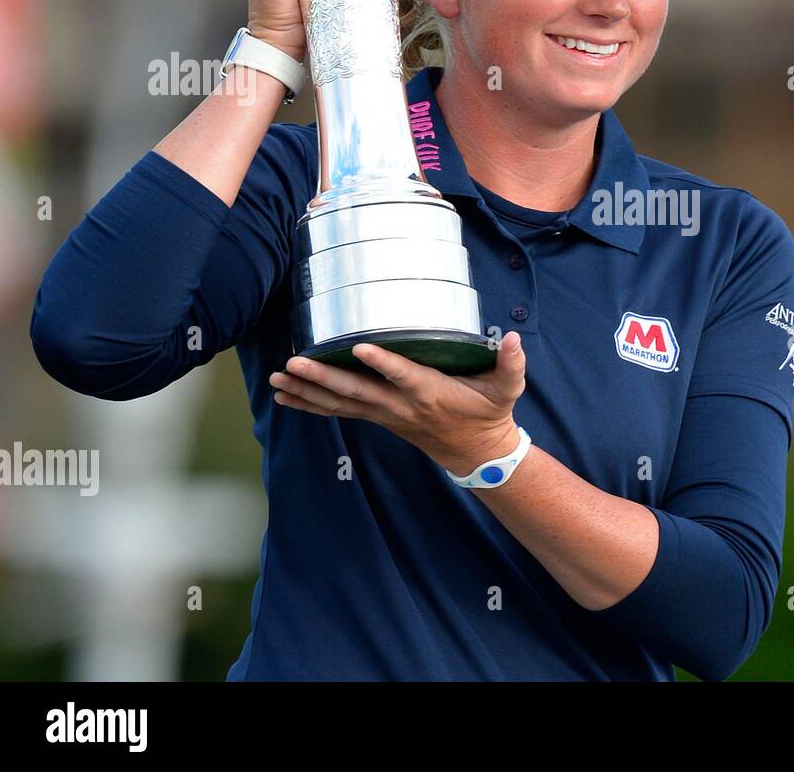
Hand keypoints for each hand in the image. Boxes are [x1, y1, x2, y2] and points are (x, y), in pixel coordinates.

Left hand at [269, 332, 526, 474]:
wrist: (477, 452)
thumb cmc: (489, 413)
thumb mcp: (507, 390)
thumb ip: (512, 364)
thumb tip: (514, 340)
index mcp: (430, 393)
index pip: (404, 376)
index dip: (383, 363)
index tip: (360, 347)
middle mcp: (401, 405)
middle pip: (357, 391)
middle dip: (324, 378)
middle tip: (294, 364)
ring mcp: (386, 414)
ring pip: (341, 403)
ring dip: (308, 391)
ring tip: (278, 379)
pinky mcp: (378, 417)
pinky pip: (338, 412)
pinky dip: (311, 405)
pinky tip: (286, 398)